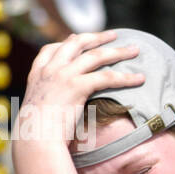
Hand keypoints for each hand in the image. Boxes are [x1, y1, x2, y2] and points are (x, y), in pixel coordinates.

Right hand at [15, 31, 144, 151]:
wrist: (34, 139)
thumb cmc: (37, 133)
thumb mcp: (38, 110)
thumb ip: (48, 101)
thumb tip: (57, 105)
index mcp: (37, 74)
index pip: (51, 49)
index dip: (67, 42)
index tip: (78, 37)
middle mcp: (49, 70)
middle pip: (77, 44)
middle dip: (97, 37)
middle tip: (114, 35)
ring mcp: (62, 75)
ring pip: (96, 56)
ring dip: (118, 51)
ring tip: (135, 49)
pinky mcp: (76, 86)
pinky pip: (106, 77)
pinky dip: (126, 77)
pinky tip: (140, 78)